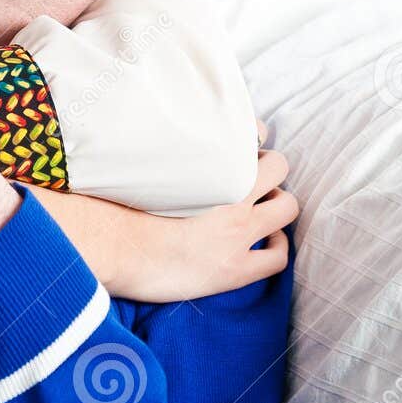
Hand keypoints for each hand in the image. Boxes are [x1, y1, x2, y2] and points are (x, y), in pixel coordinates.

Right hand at [104, 122, 295, 302]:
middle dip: (270, 172)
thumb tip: (155, 133)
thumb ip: (173, 149)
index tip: (248, 143)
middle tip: (254, 181)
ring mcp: (238, 233)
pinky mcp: (236, 269)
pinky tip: (264, 243)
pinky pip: (278, 256)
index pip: (255, 134)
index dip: (255, 138)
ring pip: (287, 207)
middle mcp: (232, 194)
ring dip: (278, 205)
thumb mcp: (148, 163)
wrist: (114, 248)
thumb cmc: (118, 204)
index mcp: (211, 165)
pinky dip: (277, 246)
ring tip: (262, 210)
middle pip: (278, 166)